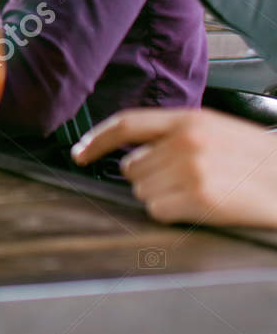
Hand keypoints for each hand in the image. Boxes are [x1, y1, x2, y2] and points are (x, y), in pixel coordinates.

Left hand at [71, 108, 276, 228]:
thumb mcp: (215, 129)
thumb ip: (174, 133)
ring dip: (162, 196)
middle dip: (149, 178)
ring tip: (196, 191)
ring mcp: (191, 169)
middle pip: (131, 167)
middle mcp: (185, 141)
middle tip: (182, 180)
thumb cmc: (255, 158)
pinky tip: (199, 205)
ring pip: (142, 191)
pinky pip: (157, 210)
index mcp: (188, 120)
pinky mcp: (198, 198)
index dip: (97, 139)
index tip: (80, 153)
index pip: (127, 124)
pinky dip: (172, 213)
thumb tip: (134, 150)